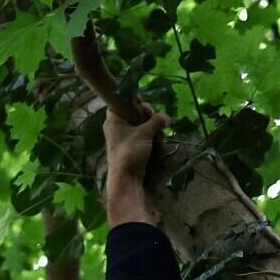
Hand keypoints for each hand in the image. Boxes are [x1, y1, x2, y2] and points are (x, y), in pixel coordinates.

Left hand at [101, 105, 167, 228]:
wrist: (126, 178)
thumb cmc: (130, 152)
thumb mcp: (144, 133)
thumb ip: (155, 122)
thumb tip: (166, 117)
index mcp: (113, 119)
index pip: (121, 101)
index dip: (133, 100)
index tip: (144, 104)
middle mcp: (116, 126)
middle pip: (133, 112)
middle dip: (146, 115)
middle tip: (154, 118)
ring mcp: (123, 137)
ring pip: (139, 124)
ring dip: (150, 126)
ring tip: (157, 130)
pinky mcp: (130, 146)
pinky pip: (140, 135)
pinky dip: (149, 135)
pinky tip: (156, 138)